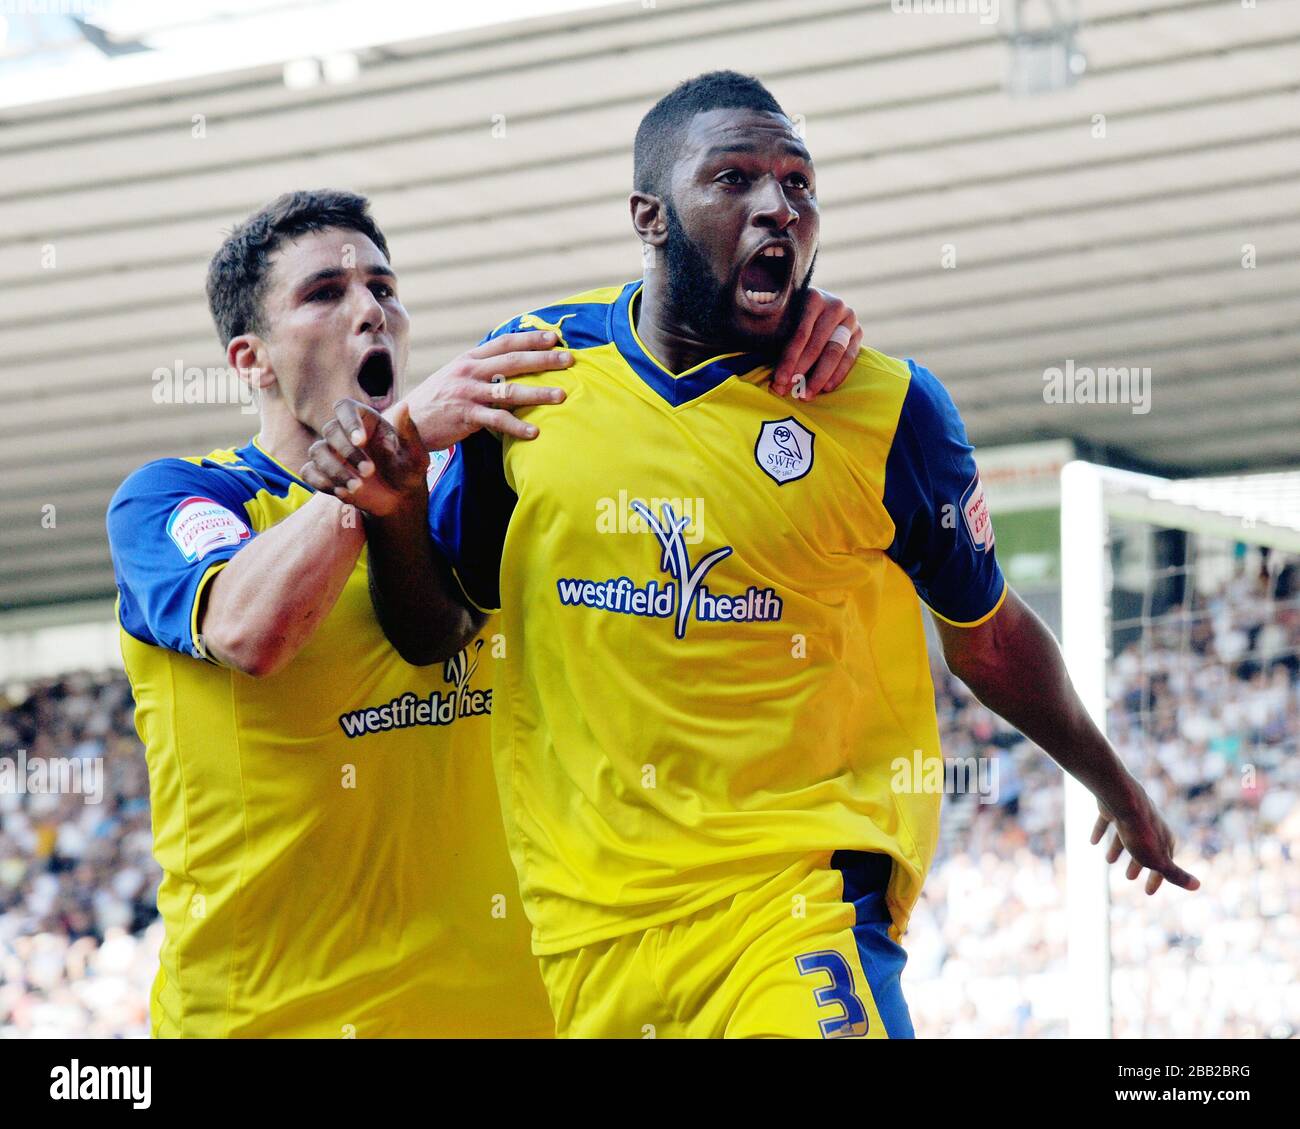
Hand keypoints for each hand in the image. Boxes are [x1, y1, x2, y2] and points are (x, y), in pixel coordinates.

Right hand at [302, 400, 428, 517]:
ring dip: (335, 470)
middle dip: (348, 452)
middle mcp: (344, 433)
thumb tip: (404, 406)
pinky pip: (308, 472)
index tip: (361, 441)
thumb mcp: (415, 454)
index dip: (349, 422)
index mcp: (365, 421)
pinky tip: (342, 491)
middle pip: (330, 430)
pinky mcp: (323, 473)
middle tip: (370, 471)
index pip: (345, 408)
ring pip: (316, 451)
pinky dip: (322, 482)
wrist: (399, 499)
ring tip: (358, 487)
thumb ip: (408, 432)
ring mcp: (331, 453)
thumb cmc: (408, 471)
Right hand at [404, 330, 570, 449]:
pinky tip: (535, 432)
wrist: (406, 420)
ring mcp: (467, 393)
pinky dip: (517, 426)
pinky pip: (497, 420)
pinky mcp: (465, 416)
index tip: (555, 337)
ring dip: (538, 393)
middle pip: (512, 361)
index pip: (505, 342)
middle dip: (543, 359)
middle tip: (569, 359)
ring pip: (509, 390)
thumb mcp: (458, 376)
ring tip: (562, 396)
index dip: (530, 338)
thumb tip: (512, 364)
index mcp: (470, 359)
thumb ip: (482, 369)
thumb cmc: (439, 399)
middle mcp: (470, 372)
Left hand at [771, 287, 862, 398]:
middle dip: (801, 372)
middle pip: (817, 345)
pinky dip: (837, 374)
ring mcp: (849, 318)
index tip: (778, 380)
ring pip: (834, 352)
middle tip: (789, 391)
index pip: (800, 335)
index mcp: (813, 297)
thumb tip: (770, 370)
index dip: (789, 360)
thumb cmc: (792, 315)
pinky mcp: (858, 332)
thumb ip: (780, 334)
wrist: (819, 305)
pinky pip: (849, 357)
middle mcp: (834, 305)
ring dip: (819, 377)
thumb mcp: (785, 317)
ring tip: (806, 395)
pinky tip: (826, 389)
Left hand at [1090, 779, 1200, 894]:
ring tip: (1107, 860)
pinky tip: (1093, 841)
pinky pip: (1106, 821)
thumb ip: (1175, 874)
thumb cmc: (1140, 834)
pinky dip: (1101, 831)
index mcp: (1164, 839)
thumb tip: (1197, 886)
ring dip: (1118, 848)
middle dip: (1138, 863)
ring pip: (1125, 835)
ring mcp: (1131, 815)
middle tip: (1128, 878)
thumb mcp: (1158, 860)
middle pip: (1144, 848)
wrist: (1122, 800)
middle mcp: (1150, 826)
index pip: (1165, 863)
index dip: (1157, 879)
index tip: (1147, 892)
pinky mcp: (1112, 807)